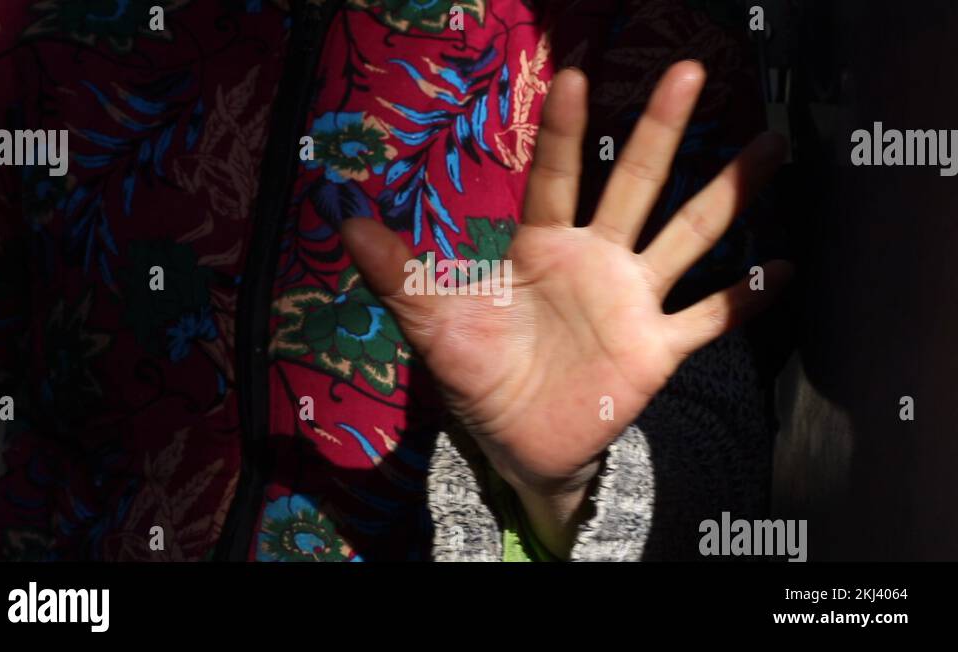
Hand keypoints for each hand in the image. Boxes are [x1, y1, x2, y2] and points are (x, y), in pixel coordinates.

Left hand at [340, 61, 789, 556]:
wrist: (518, 439)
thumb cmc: (478, 374)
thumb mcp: (433, 323)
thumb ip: (399, 274)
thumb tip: (344, 221)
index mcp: (541, 248)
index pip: (554, 177)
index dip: (561, 130)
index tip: (571, 73)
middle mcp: (596, 260)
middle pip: (634, 184)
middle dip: (659, 130)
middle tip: (690, 71)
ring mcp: (632, 301)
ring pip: (687, 237)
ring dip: (727, 194)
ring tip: (773, 145)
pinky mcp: (657, 349)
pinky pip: (709, 319)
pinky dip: (747, 299)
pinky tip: (791, 269)